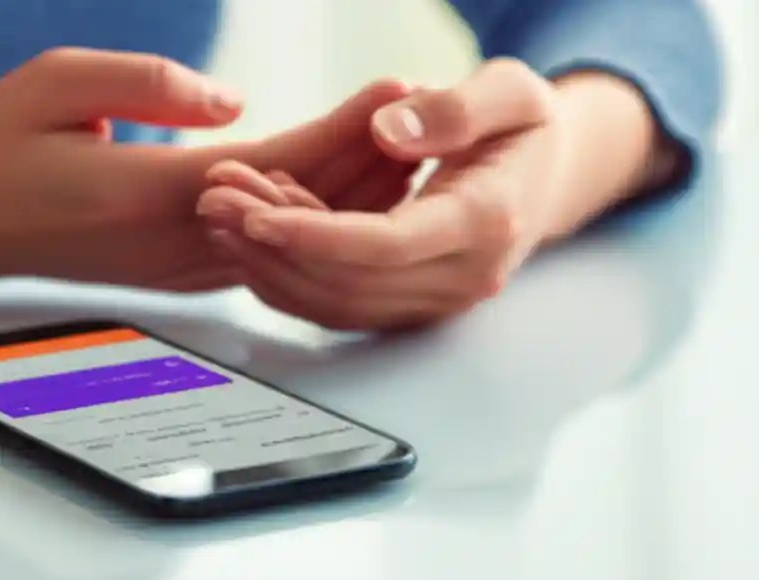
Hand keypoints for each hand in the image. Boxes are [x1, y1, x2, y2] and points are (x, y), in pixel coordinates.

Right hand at [0, 48, 412, 292]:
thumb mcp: (56, 82)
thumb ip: (153, 84)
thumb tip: (236, 100)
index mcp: (149, 195)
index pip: (278, 167)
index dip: (346, 127)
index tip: (398, 89)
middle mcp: (171, 245)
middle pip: (297, 211)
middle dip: (367, 162)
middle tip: (422, 116)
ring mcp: (170, 268)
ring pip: (284, 237)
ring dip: (342, 195)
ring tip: (397, 149)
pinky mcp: (164, 273)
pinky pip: (255, 249)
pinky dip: (300, 217)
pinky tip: (327, 189)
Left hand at [199, 59, 672, 329]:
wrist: (543, 176)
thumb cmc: (524, 128)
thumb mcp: (513, 92)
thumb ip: (455, 109)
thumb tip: (388, 131)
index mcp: (486, 223)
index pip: (387, 246)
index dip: (316, 235)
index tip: (258, 214)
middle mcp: (461, 278)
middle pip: (348, 281)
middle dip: (272, 244)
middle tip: (215, 199)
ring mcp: (435, 301)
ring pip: (335, 303)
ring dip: (269, 265)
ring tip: (220, 215)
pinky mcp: (410, 307)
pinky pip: (338, 307)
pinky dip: (287, 278)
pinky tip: (249, 239)